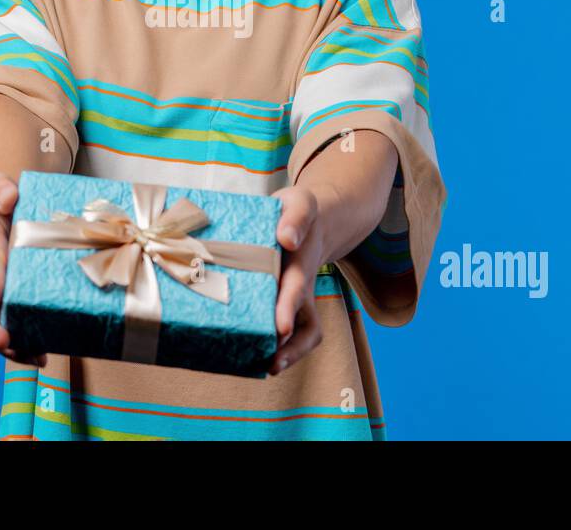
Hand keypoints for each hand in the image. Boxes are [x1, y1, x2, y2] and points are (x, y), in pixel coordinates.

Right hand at [0, 172, 47, 366]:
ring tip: (38, 356)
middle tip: (4, 342)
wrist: (8, 210)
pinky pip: (23, 328)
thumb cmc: (1, 199)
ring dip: (15, 347)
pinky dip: (34, 343)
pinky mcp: (23, 302)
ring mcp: (6, 295)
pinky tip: (51, 350)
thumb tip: (9, 198)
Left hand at [267, 184, 327, 374]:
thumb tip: (287, 238)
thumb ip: (296, 216)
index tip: (282, 329)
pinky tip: (252, 356)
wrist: (318, 219)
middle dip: (291, 344)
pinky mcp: (286, 302)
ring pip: (305, 333)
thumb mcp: (300, 202)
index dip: (288, 307)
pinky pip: (292, 331)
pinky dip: (278, 346)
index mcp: (301, 261)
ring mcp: (299, 298)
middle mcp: (303, 285)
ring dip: (289, 354)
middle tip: (272, 363)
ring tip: (266, 369)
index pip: (295, 287)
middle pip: (305, 321)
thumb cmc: (299, 212)